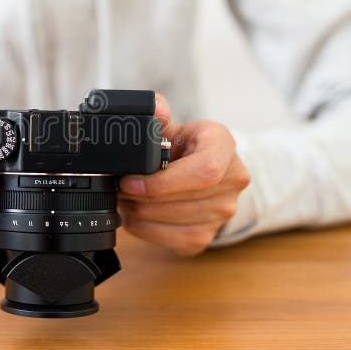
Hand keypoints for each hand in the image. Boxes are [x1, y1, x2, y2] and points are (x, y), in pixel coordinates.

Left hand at [118, 94, 249, 255]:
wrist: (207, 169)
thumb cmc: (185, 146)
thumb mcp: (172, 125)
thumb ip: (157, 113)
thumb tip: (154, 109)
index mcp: (223, 145)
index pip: (203, 171)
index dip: (162, 182)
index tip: (129, 181)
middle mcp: (233, 181)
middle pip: (183, 201)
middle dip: (141, 199)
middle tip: (117, 189)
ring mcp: (223, 212)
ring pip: (174, 223)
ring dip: (139, 214)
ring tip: (125, 200)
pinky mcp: (207, 236)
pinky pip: (171, 240)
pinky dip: (145, 229)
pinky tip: (135, 216)